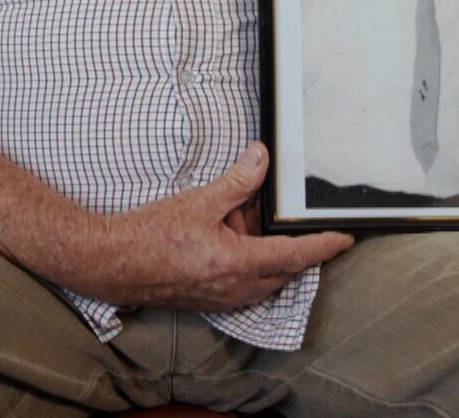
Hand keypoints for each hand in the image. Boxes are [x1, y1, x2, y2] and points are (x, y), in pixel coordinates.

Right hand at [62, 143, 351, 311]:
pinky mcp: (210, 300)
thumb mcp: (199, 201)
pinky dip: (246, 259)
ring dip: (263, 250)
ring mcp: (222, 298)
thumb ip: (237, 182)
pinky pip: (243, 282)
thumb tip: (261, 159)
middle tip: (282, 214)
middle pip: (283, 268)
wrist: (111, 264)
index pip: (296, 256)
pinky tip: (226, 234)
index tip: (346, 238)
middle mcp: (234, 288)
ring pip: (263, 276)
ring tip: (240, 216)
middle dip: (289, 243)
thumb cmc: (149, 236)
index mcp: (236, 264)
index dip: (325, 246)